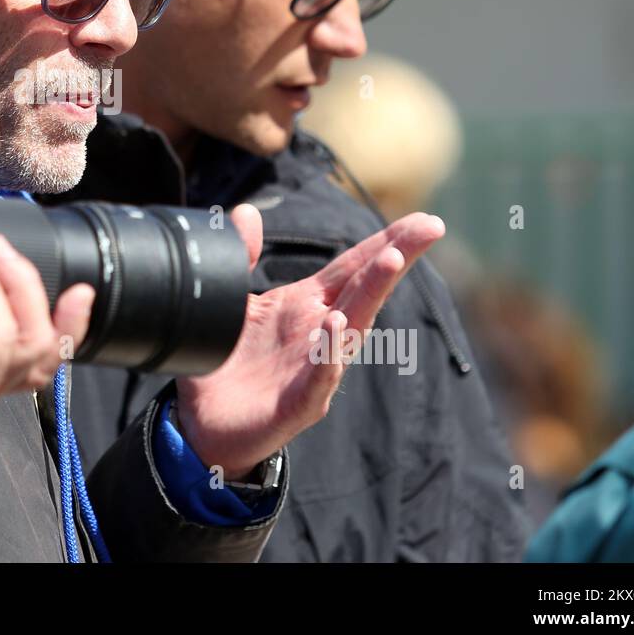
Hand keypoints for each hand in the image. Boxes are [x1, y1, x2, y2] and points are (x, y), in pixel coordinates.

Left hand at [176, 204, 444, 477]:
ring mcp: (315, 368)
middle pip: (365, 288)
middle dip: (396, 255)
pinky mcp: (300, 403)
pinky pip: (321, 377)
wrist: (204, 424)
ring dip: (372, 293)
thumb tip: (249, 211)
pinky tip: (336, 326)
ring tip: (390, 260)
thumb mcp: (231, 301)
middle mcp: (320, 332)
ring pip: (352, 328)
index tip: (425, 219)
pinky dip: (330, 352)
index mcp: (307, 304)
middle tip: (429, 227)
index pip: (353, 266)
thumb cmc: (226, 362)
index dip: (386, 240)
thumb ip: (241, 255)